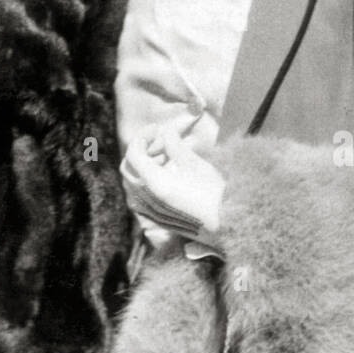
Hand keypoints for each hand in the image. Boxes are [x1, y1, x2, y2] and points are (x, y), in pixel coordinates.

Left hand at [121, 126, 224, 243]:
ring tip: (165, 157)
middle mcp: (147, 199)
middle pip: (127, 169)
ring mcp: (150, 211)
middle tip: (159, 141)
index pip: (133, 154)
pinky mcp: (156, 218)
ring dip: (143, 166)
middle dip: (140, 150)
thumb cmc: (213, 192)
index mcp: (155, 183)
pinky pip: (138, 197)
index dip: (141, 137)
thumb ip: (174, 145)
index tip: (156, 128)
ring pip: (132, 183)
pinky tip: (164, 175)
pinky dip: (144, 181)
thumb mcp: (194, 163)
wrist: (226, 224)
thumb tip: (166, 131)